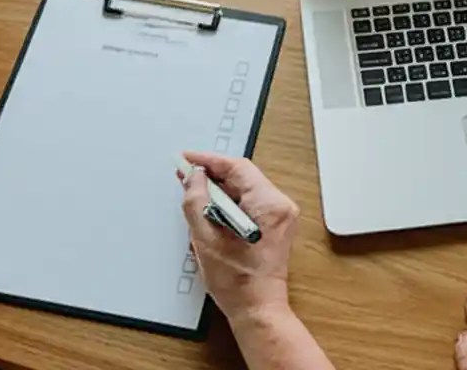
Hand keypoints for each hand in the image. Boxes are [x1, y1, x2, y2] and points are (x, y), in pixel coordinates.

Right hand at [177, 152, 299, 322]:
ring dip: (219, 190)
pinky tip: (209, 209)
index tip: (188, 158)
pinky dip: (228, 203)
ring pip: (244, 189)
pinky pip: (249, 202)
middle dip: (212, 175)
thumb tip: (193, 177)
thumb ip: (196, 202)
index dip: (209, 161)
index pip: (238, 167)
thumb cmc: (239, 284)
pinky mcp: (275, 225)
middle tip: (186, 176)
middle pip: (242, 176)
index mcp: (269, 205)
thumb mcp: (206, 240)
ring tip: (193, 193)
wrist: (258, 309)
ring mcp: (280, 216)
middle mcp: (280, 206)